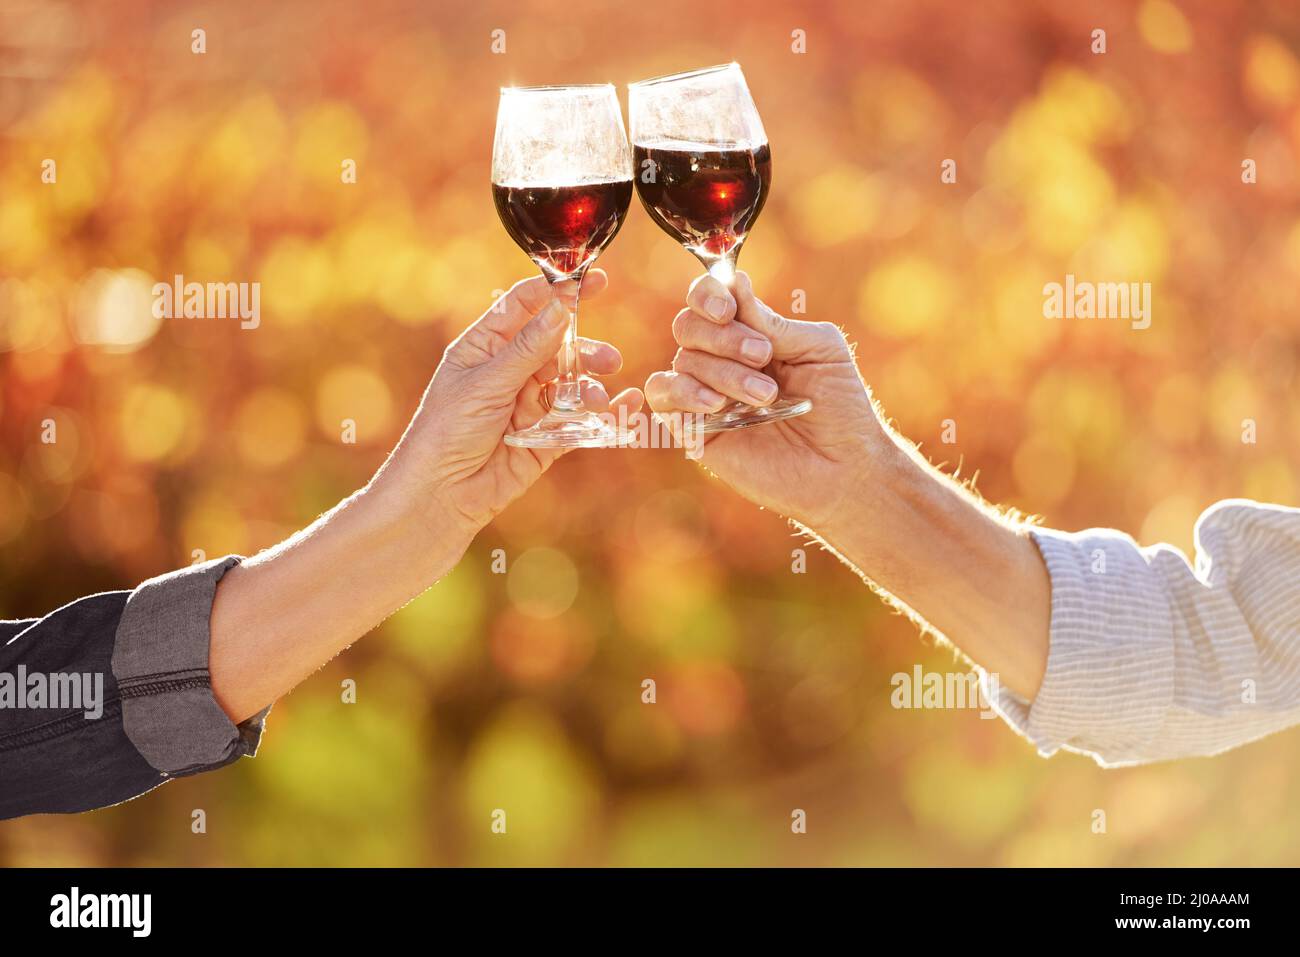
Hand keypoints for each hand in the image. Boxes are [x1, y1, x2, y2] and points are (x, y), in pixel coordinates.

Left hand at [211, 270, 641, 722]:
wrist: (438, 499)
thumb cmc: (445, 434)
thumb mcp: (486, 383)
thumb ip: (528, 348)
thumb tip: (562, 308)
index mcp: (483, 346)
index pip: (525, 306)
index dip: (558, 290)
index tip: (594, 279)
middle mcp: (508, 371)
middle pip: (556, 345)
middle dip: (582, 347)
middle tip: (607, 357)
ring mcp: (527, 405)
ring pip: (570, 383)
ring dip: (587, 385)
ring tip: (594, 396)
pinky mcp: (544, 439)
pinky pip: (578, 420)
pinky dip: (601, 415)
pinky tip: (620, 408)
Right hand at [644, 270, 885, 529]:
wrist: (843, 468)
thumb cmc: (840, 407)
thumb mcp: (819, 349)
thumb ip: (774, 321)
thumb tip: (735, 281)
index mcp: (750, 333)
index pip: (709, 299)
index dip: (709, 294)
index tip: (730, 308)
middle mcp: (721, 359)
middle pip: (689, 325)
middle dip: (724, 337)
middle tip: (763, 356)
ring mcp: (705, 393)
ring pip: (684, 360)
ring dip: (725, 373)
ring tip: (766, 397)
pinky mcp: (694, 428)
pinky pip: (662, 396)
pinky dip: (684, 391)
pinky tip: (717, 405)